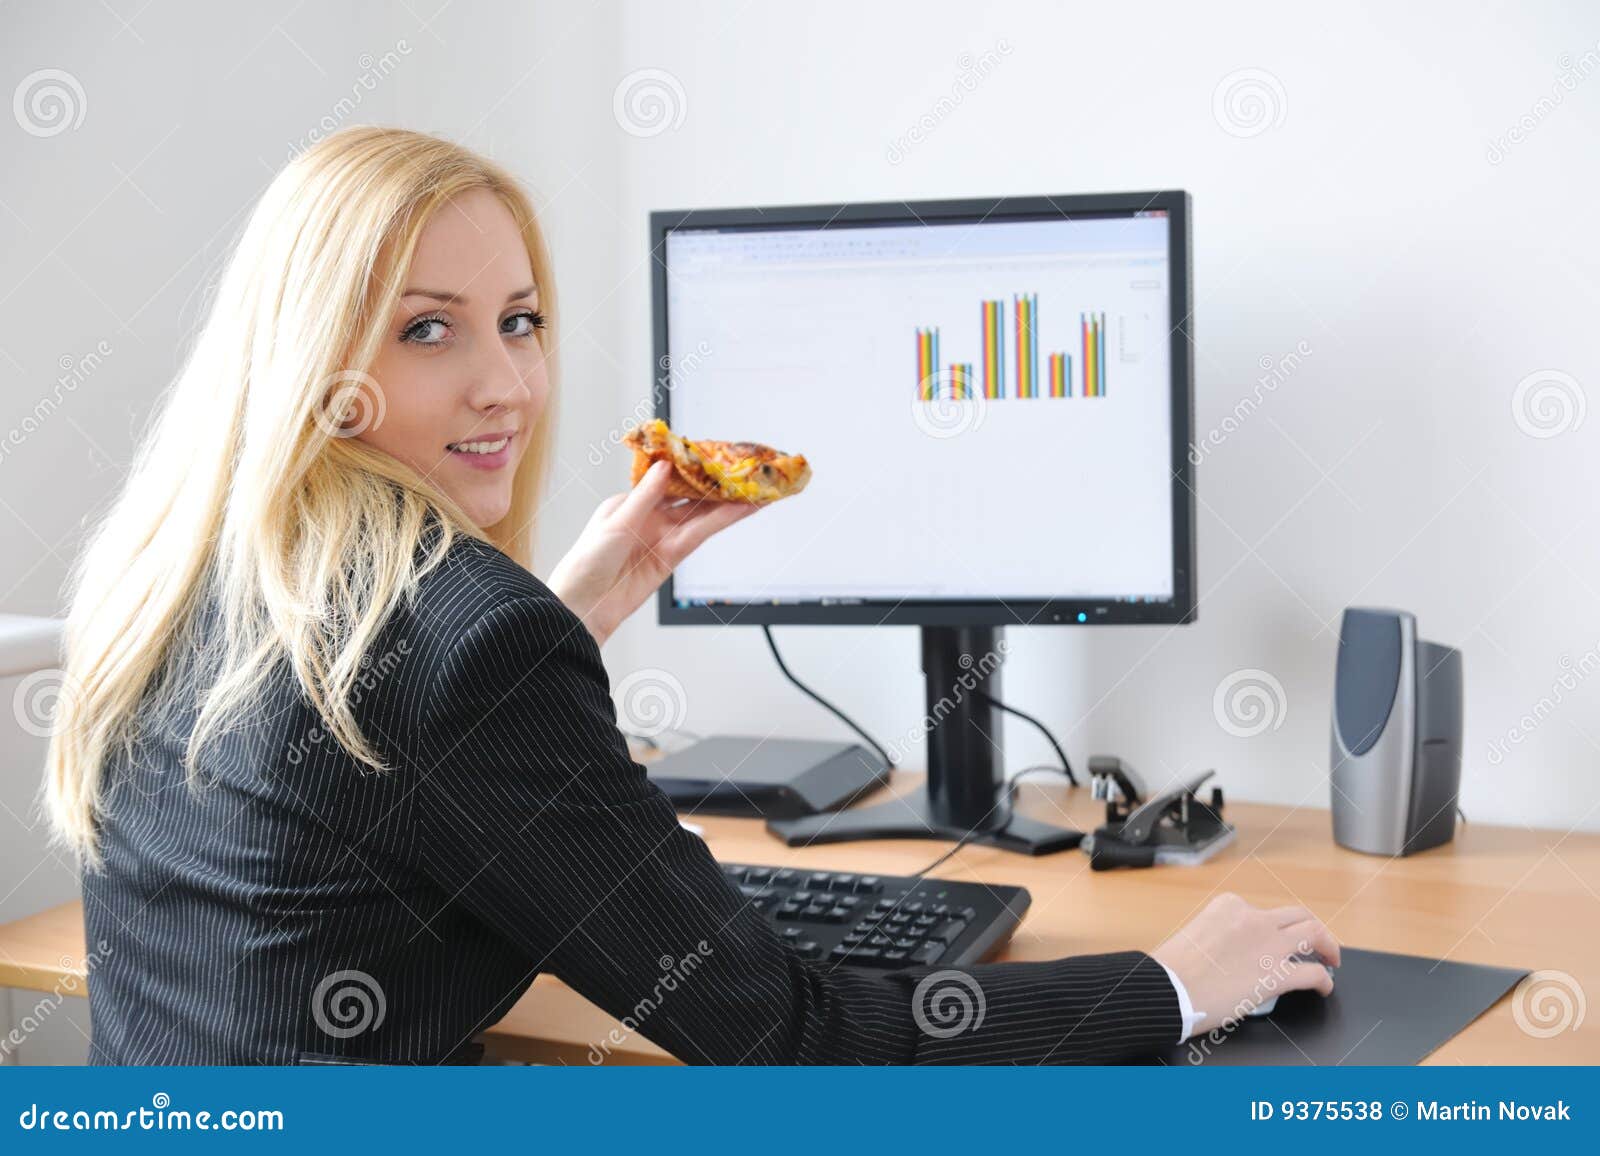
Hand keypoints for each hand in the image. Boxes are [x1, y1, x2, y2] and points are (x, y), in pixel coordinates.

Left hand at [547, 460, 759, 647]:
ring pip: (699, 515)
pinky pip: (698, 536)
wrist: (581, 608)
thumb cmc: (585, 563)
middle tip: (745, 473)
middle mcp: (647, 517)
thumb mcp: (615, 522)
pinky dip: (719, 523)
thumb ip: (645, 496)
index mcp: (629, 502)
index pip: (667, 478)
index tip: (714, 455)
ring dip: (727, 503)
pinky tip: (738, 511)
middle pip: (688, 496)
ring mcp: (660, 538)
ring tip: (754, 491)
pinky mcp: (670, 559)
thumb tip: (666, 467)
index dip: (692, 467)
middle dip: (716, 484)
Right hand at [1151, 892, 1340, 1032]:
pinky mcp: (1277, 975)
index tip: (1273, 939)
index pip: (1261, 911)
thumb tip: (1228, 954)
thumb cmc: (1172, 968)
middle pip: (1297, 915)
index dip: (1272, 927)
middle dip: (1311, 927)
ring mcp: (1269, 945)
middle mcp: (1253, 919)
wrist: (1168, 988)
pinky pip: (1313, 973)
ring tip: (1331, 958)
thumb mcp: (1196, 935)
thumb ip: (1218, 935)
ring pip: (1314, 934)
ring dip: (1327, 945)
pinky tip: (1324, 988)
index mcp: (1229, 906)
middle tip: (1317, 942)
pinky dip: (1324, 980)